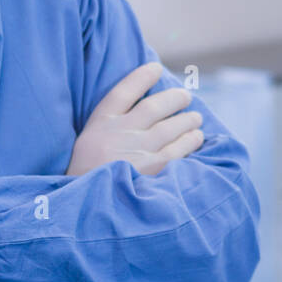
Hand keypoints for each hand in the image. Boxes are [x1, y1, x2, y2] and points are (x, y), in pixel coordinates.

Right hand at [67, 62, 203, 176]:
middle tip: (185, 96)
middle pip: (153, 107)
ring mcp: (136, 152)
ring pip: (170, 127)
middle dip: (174, 98)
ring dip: (187, 120)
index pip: (122, 93)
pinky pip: (178, 150)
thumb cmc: (88, 179)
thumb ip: (109, 129)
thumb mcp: (87, 147)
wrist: (85, 213)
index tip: (156, 68)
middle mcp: (118, 135)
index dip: (141, 77)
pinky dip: (190, 141)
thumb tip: (145, 112)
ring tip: (195, 118)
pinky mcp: (152, 171)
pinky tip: (196, 138)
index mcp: (99, 126)